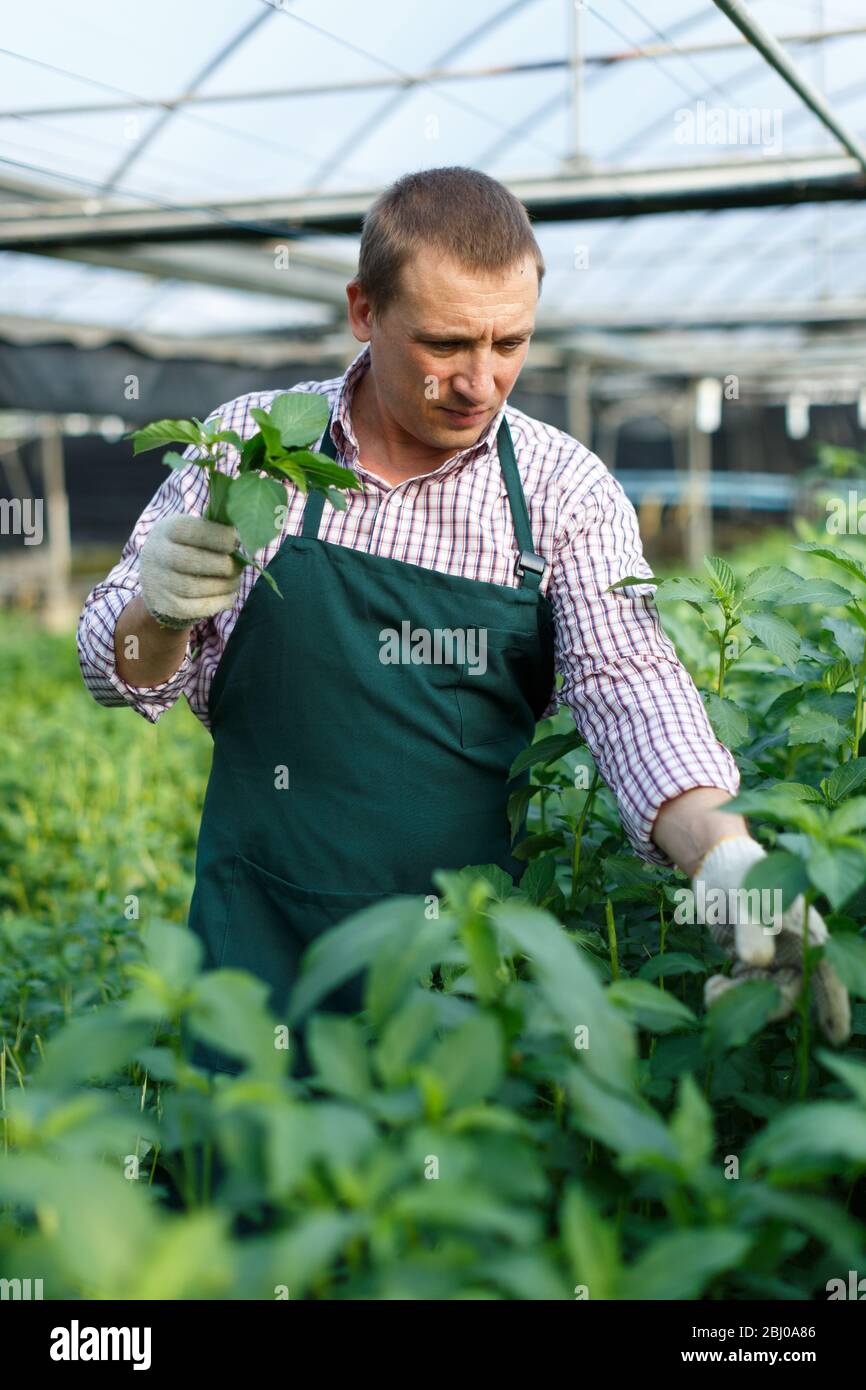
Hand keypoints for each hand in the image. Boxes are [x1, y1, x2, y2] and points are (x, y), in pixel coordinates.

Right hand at [138, 514, 241, 628]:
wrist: (157, 576)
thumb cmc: (185, 547)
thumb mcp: (191, 530)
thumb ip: (213, 530)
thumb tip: (243, 535)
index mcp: (167, 530)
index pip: (192, 531)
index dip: (218, 537)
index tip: (235, 541)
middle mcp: (158, 555)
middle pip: (192, 561)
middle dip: (223, 565)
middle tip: (237, 567)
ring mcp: (160, 582)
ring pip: (195, 587)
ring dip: (223, 586)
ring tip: (234, 582)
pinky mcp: (167, 605)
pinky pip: (196, 608)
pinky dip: (218, 603)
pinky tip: (229, 596)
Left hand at [694, 834, 850, 1045]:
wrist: (717, 868)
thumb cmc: (744, 876)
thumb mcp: (748, 899)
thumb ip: (753, 929)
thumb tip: (756, 961)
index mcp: (808, 937)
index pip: (829, 976)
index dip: (835, 1007)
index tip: (836, 1038)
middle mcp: (796, 955)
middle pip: (789, 996)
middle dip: (760, 1008)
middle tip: (723, 999)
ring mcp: (774, 963)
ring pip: (764, 999)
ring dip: (738, 1003)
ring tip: (711, 991)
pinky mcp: (751, 967)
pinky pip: (746, 993)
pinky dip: (728, 995)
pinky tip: (712, 985)